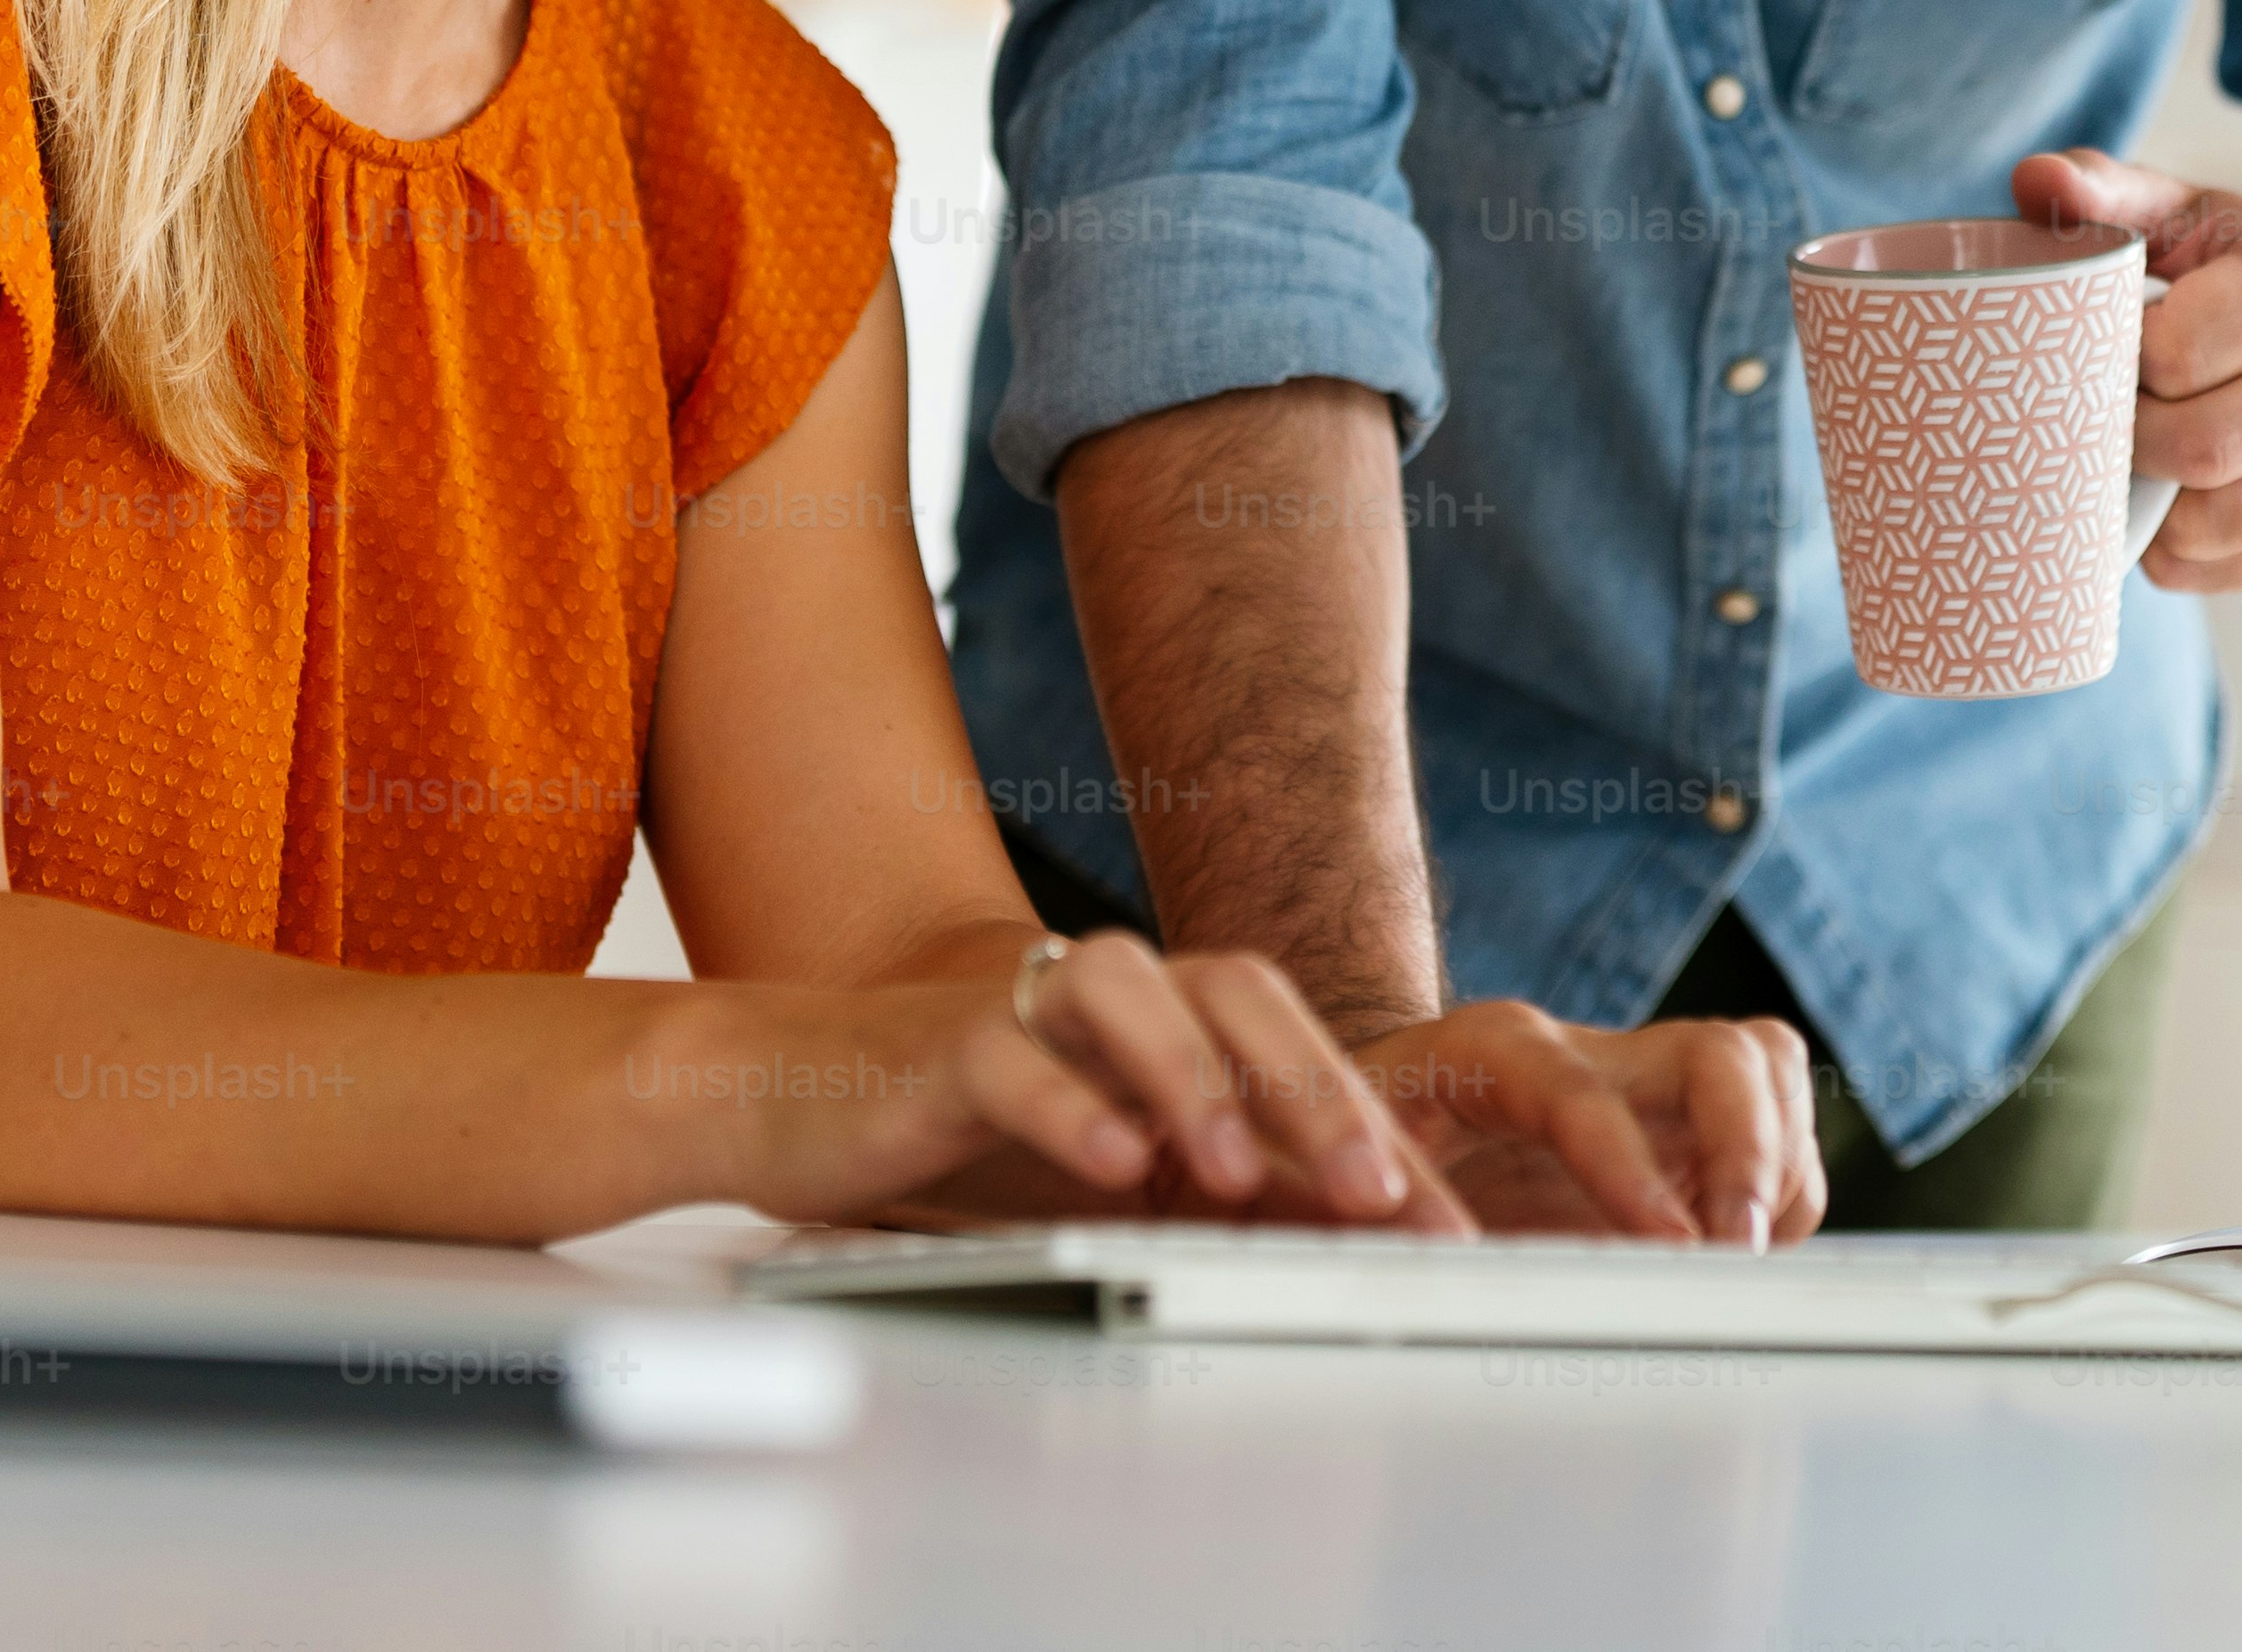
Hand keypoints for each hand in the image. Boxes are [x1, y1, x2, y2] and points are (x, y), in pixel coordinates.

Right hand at [752, 929, 1456, 1230]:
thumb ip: (1217, 1192)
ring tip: (1237, 1170)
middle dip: (1317, 1090)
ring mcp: (1027, 1008)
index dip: (1377, 1129)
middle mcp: (1113, 999)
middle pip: (1239, 995)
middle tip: (1378, 1188)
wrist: (794, 1093)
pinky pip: (1013, 1055)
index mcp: (1167, 1023)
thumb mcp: (1114, 1173)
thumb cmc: (965, 1134)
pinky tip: (1110, 1158)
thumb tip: (1347, 1249)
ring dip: (1194, 1075)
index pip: (1295, 1051)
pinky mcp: (942, 1043)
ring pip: (1130, 992)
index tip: (1447, 1229)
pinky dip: (1067, 1102)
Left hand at [1343, 1001, 1825, 1246]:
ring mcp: (1647, 1081)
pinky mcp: (1687, 1121)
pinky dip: (1785, 1190)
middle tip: (1736, 1254)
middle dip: (1747, 1151)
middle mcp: (1587, 1051)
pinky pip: (1780, 1124)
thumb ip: (1384, 1217)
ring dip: (1778, 1168)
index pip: (1575, 1090)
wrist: (1381, 1121)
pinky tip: (1745, 1252)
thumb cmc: (1358, 1150)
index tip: (1666, 1247)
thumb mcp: (1341, 1169)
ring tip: (1741, 1259)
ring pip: (1764, 1071)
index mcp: (1491, 1050)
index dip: (1625, 1167)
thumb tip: (1426, 1277)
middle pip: (1714, 1053)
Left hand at [2019, 146, 2241, 593]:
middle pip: (2200, 447)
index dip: (2116, 361)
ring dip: (2150, 503)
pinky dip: (2174, 551)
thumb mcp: (2175, 211)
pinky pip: (2226, 571)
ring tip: (2132, 453)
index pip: (2176, 354)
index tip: (2103, 346)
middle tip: (2101, 410)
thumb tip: (2033, 180)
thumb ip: (2101, 188)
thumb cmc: (2226, 267)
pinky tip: (2166, 498)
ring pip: (2216, 524)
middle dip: (2127, 438)